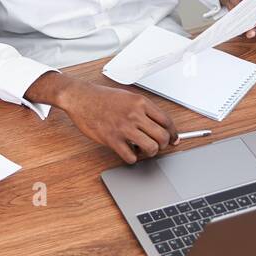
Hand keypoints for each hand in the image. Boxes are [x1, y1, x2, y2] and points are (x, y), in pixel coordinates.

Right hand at [57, 80, 178, 164]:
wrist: (80, 98)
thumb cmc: (102, 97)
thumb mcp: (127, 96)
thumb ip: (143, 108)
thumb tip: (158, 122)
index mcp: (140, 102)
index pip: (166, 121)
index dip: (173, 133)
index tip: (174, 139)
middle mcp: (135, 115)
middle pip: (162, 137)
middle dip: (163, 145)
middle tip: (158, 146)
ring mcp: (124, 128)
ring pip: (151, 148)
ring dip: (150, 152)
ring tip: (143, 149)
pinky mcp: (112, 139)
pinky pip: (131, 157)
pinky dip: (132, 158)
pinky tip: (128, 151)